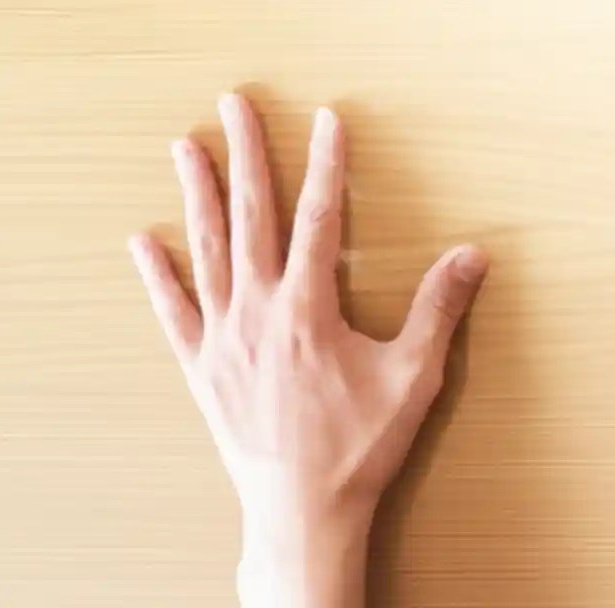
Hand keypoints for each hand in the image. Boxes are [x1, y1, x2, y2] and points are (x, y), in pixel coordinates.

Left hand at [129, 94, 487, 606]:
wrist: (304, 510)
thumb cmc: (360, 446)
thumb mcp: (414, 376)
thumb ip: (438, 310)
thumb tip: (471, 255)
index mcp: (308, 309)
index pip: (319, 218)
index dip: (327, 164)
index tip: (326, 119)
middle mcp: (258, 313)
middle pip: (250, 217)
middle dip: (246, 155)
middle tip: (235, 104)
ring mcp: (223, 339)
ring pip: (206, 251)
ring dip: (197, 196)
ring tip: (186, 148)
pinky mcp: (202, 369)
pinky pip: (173, 312)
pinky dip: (158, 275)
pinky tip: (143, 242)